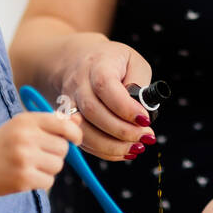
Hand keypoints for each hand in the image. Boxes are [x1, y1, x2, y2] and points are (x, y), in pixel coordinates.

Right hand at [0, 111, 82, 196]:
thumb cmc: (3, 143)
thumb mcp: (23, 126)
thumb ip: (52, 122)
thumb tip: (79, 120)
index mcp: (27, 121)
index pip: (64, 125)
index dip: (74, 134)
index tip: (74, 140)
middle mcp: (26, 138)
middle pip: (63, 148)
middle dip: (56, 153)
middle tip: (39, 155)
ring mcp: (24, 159)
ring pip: (58, 165)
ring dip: (49, 168)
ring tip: (30, 165)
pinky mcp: (22, 179)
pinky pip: (48, 181)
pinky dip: (41, 181)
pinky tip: (26, 176)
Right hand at [55, 34, 155, 161]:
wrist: (77, 61)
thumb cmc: (112, 62)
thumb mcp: (134, 62)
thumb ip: (140, 82)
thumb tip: (142, 109)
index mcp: (97, 64)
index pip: (105, 86)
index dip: (125, 107)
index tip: (145, 119)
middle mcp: (78, 83)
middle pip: (92, 111)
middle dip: (121, 130)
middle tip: (145, 136)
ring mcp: (68, 102)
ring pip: (83, 130)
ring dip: (112, 145)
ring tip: (136, 148)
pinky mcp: (67, 120)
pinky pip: (82, 140)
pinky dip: (103, 150)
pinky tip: (123, 151)